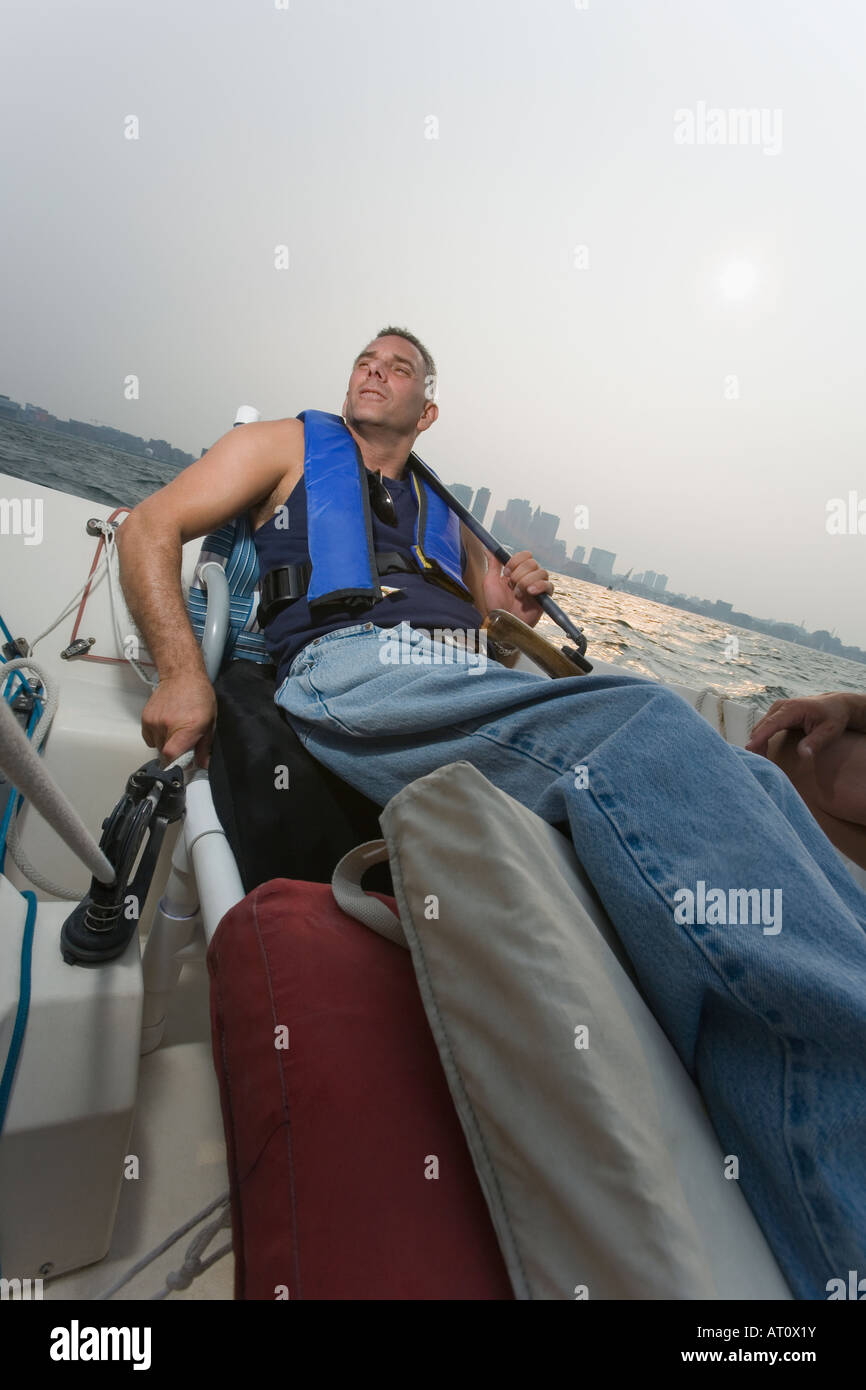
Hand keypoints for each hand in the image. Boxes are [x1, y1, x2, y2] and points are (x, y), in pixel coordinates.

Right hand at [141, 671, 216, 768]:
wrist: (181, 676)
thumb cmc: (198, 695)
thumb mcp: (210, 722)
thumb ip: (205, 746)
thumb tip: (202, 764)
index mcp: (187, 726)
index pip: (171, 754)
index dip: (177, 762)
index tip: (184, 762)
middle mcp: (168, 724)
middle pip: (165, 754)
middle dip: (175, 753)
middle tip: (184, 742)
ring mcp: (154, 721)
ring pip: (157, 746)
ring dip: (166, 744)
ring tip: (175, 731)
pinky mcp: (145, 719)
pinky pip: (149, 739)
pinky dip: (156, 737)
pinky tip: (166, 727)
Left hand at [482, 550, 552, 627]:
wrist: (502, 622)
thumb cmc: (495, 605)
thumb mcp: (490, 582)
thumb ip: (493, 565)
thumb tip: (489, 549)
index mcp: (517, 571)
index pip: (525, 555)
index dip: (516, 561)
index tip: (506, 572)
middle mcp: (529, 577)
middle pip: (532, 562)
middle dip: (519, 573)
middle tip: (511, 586)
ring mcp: (537, 587)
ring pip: (541, 572)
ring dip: (526, 582)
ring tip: (518, 595)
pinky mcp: (544, 598)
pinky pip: (549, 585)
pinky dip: (540, 586)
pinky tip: (530, 592)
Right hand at [746, 693, 863, 758]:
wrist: (835, 705)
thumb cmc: (833, 716)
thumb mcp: (829, 731)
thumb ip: (815, 742)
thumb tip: (803, 755)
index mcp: (792, 709)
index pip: (771, 724)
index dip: (759, 737)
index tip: (749, 749)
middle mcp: (780, 707)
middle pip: (760, 727)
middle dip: (756, 746)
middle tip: (757, 766)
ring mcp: (776, 709)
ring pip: (759, 728)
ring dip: (757, 744)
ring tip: (761, 762)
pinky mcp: (775, 714)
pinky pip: (763, 728)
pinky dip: (761, 740)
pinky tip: (764, 754)